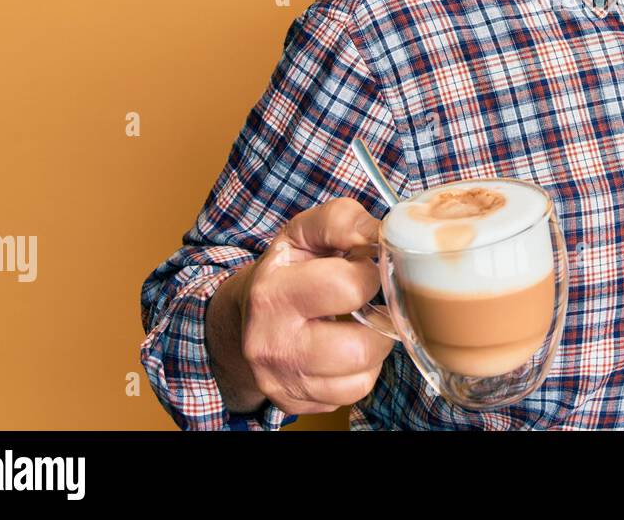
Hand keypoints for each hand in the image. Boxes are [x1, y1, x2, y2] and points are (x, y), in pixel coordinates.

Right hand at [207, 197, 394, 415]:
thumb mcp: (304, 232)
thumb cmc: (285, 269)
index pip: (348, 287)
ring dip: (373, 349)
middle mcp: (272, 343)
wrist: (243, 315)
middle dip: (378, 321)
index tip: (362, 268)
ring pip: (361, 378)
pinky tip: (346, 350)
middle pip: (360, 347)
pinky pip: (351, 394)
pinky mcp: (292, 402)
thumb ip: (344, 221)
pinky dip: (360, 373)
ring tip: (359, 326)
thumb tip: (381, 234)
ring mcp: (281, 380)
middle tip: (368, 304)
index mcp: (273, 294)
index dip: (369, 273)